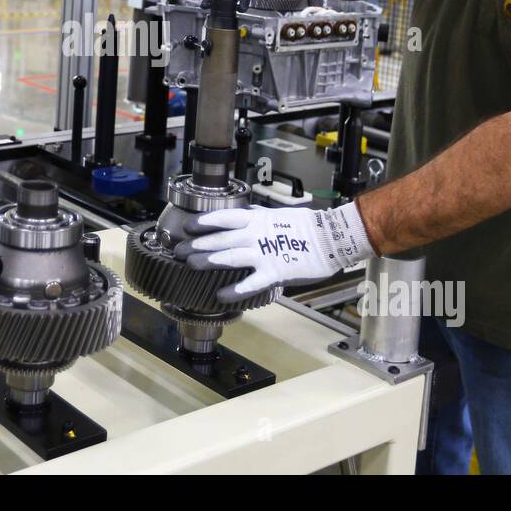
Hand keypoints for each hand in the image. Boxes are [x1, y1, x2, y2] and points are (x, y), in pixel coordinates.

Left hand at [174, 203, 375, 301]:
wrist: (332, 237)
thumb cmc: (307, 226)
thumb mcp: (277, 215)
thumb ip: (257, 217)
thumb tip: (241, 216)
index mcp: (257, 218)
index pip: (223, 217)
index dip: (203, 222)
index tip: (187, 227)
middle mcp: (257, 234)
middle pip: (220, 237)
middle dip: (197, 244)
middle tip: (178, 250)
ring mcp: (265, 253)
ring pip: (229, 257)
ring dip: (208, 261)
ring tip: (190, 264)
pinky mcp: (275, 272)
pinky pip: (251, 283)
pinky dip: (235, 290)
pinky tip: (221, 295)